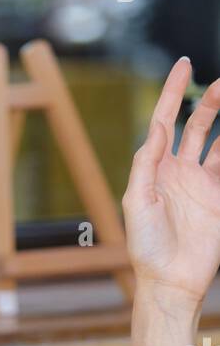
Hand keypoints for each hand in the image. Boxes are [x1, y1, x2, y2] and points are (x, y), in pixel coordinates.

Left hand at [122, 56, 219, 308]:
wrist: (170, 280)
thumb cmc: (145, 246)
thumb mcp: (137, 201)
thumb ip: (146, 162)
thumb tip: (156, 124)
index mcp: (155, 168)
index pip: (165, 121)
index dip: (173, 92)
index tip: (184, 65)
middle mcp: (180, 171)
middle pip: (197, 124)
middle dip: (209, 100)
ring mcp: (203, 183)